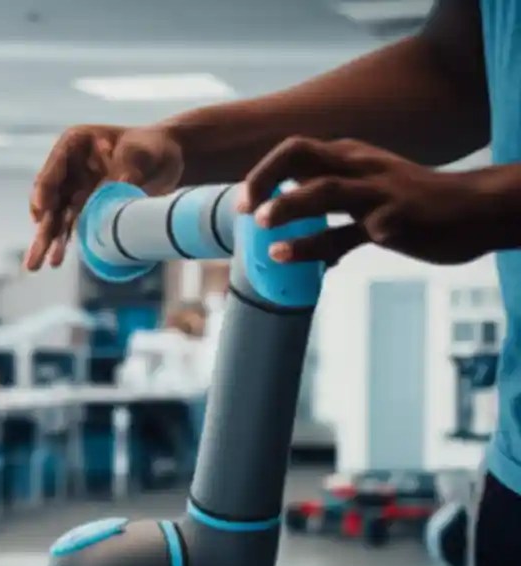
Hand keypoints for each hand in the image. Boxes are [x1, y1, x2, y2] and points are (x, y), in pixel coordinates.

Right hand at [28, 124, 184, 269]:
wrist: (169, 162)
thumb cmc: (151, 147)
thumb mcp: (140, 152)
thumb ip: (125, 167)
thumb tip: (116, 187)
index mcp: (74, 145)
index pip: (54, 167)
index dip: (45, 188)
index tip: (42, 210)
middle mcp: (67, 169)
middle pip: (48, 197)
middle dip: (41, 225)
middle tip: (35, 249)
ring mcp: (73, 191)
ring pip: (55, 218)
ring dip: (47, 241)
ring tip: (36, 265)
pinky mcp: (84, 210)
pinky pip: (70, 229)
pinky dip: (63, 244)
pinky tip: (56, 260)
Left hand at [238, 137, 518, 265]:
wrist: (473, 210)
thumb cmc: (411, 201)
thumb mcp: (364, 185)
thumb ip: (323, 191)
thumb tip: (279, 206)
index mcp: (348, 155)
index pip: (294, 148)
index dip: (262, 172)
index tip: (241, 203)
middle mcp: (359, 167)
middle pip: (301, 155)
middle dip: (264, 178)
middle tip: (242, 210)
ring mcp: (378, 193)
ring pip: (325, 190)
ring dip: (289, 205)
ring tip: (261, 226)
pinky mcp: (395, 223)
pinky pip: (351, 236)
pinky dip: (324, 249)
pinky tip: (309, 267)